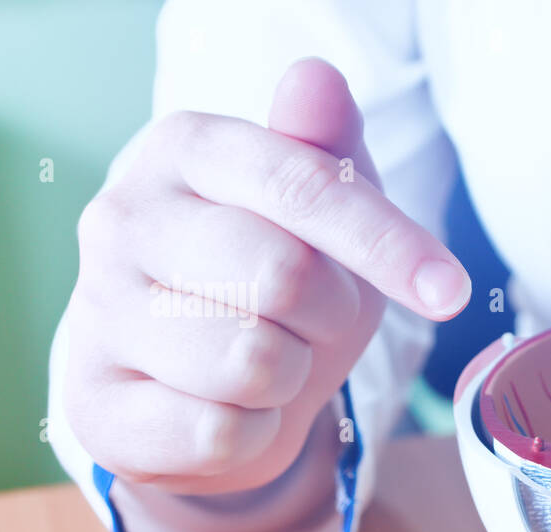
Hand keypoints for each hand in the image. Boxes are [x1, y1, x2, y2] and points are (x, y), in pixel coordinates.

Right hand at [61, 58, 468, 495]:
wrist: (196, 383)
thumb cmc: (274, 283)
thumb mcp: (322, 215)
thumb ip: (327, 150)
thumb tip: (318, 80)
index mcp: (185, 150)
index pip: (302, 185)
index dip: (388, 244)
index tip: (451, 291)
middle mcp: (123, 219)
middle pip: (283, 277)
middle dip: (332, 314)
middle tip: (316, 319)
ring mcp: (99, 312)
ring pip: (252, 364)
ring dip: (291, 378)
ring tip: (266, 360)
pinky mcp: (98, 405)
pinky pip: (221, 433)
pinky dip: (255, 432)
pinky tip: (230, 408)